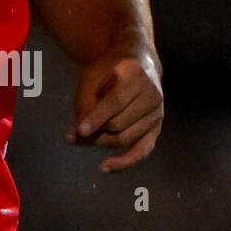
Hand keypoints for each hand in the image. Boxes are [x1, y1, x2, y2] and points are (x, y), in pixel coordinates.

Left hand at [65, 41, 162, 172]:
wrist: (138, 64)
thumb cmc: (109, 70)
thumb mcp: (91, 76)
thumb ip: (85, 101)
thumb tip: (81, 133)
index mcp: (134, 74)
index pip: (115, 102)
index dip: (96, 118)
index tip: (79, 130)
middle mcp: (152, 94)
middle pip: (119, 124)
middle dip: (94, 132)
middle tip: (73, 134)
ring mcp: (158, 112)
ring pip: (126, 138)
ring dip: (102, 142)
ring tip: (82, 139)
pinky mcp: (157, 127)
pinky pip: (143, 150)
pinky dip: (125, 162)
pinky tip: (105, 167)